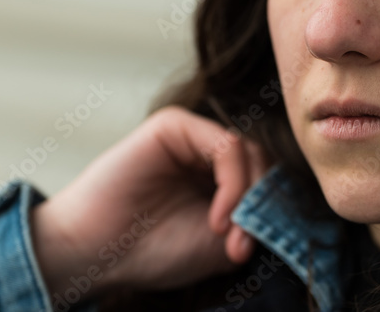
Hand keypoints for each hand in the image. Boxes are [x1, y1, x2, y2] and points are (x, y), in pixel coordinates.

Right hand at [30, 106, 267, 298]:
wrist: (96, 252)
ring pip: (250, 153)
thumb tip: (283, 207)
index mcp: (218, 180)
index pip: (266, 179)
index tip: (247, 252)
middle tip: (239, 246)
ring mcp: (192, 138)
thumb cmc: (153, 251)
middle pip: (263, 163)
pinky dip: (233, 183)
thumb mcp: (221, 245)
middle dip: (261, 206)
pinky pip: (226, 145)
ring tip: (225, 234)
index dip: (269, 213)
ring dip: (247, 198)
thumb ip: (256, 222)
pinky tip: (218, 216)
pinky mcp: (175, 126)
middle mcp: (207, 154)